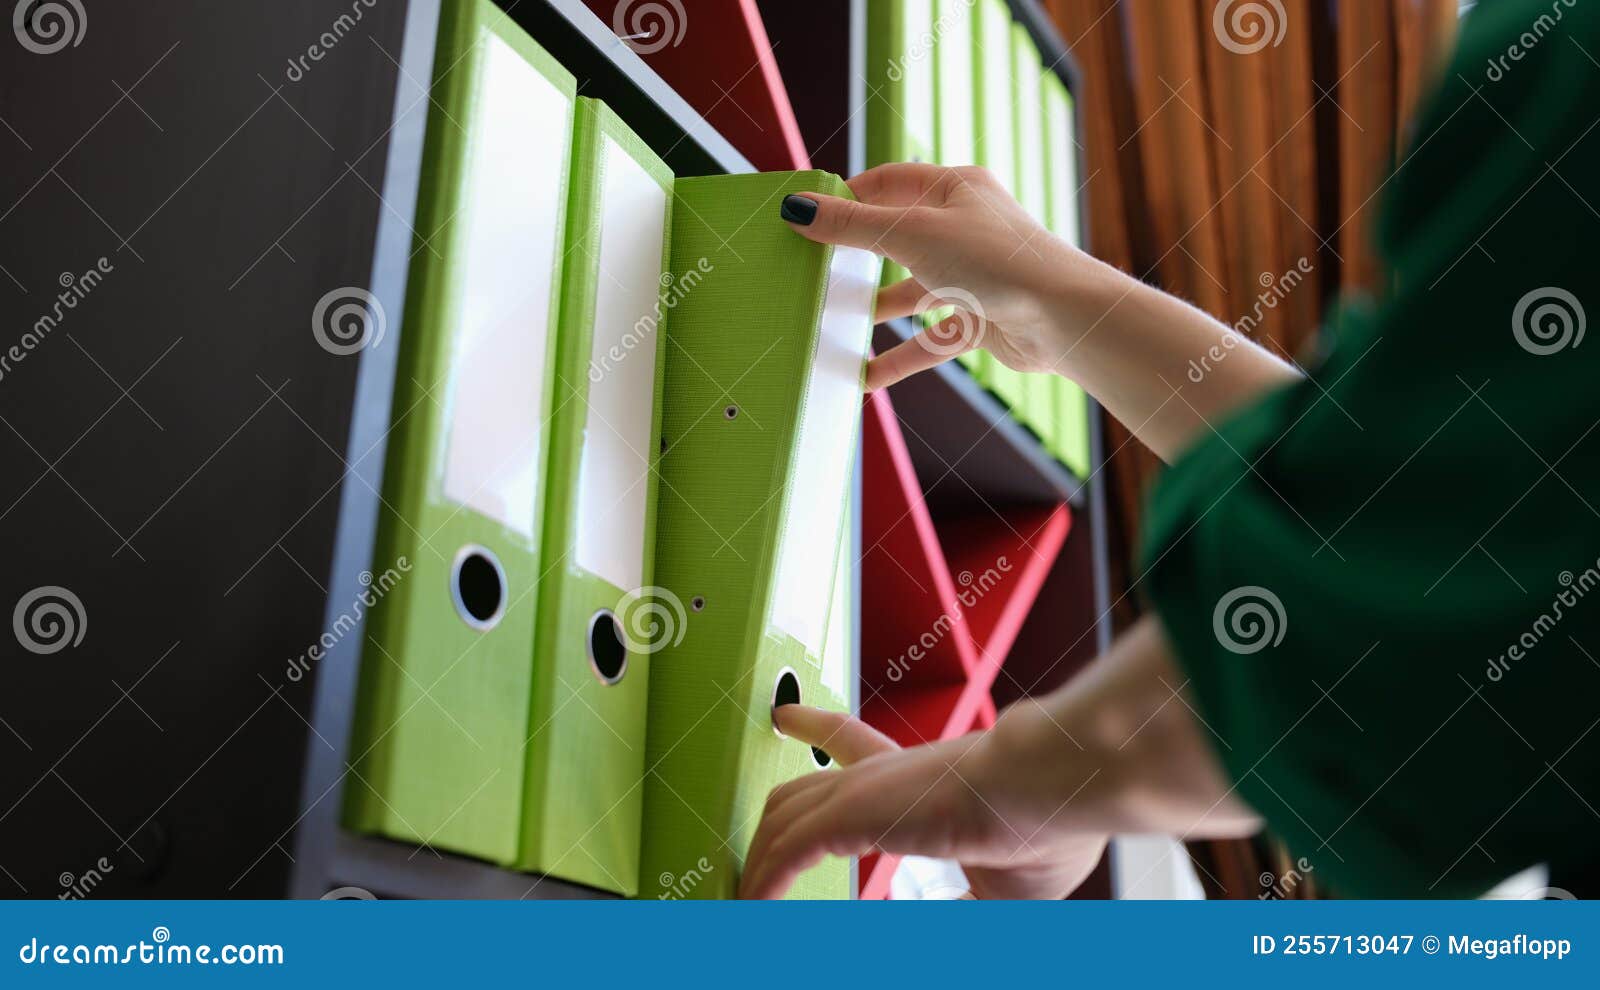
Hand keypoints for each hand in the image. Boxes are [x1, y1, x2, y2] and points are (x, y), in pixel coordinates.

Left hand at [738, 705, 1108, 899]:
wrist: (1053, 783)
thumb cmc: (1049, 824)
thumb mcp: (1006, 883)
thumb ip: (973, 900)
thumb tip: (969, 919)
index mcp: (922, 779)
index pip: (858, 746)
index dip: (818, 729)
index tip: (789, 716)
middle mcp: (887, 775)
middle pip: (806, 785)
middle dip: (775, 817)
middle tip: (752, 851)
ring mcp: (866, 789)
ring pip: (786, 817)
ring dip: (761, 860)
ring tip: (744, 899)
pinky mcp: (854, 810)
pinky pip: (788, 848)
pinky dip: (765, 878)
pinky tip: (753, 904)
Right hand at [781, 162, 1096, 389]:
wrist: (1063, 318)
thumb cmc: (997, 260)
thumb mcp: (911, 235)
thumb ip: (851, 227)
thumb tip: (796, 209)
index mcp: (957, 187)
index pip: (891, 181)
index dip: (850, 196)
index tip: (810, 216)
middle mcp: (968, 226)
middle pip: (901, 237)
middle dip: (861, 257)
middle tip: (818, 270)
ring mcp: (976, 274)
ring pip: (915, 291)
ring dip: (879, 310)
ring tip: (836, 326)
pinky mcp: (984, 317)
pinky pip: (933, 337)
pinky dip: (903, 356)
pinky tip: (870, 377)